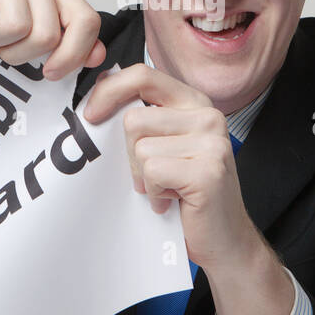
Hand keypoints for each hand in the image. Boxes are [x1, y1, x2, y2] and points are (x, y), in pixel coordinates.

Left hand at [82, 63, 263, 274]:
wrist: (223, 239)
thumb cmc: (186, 194)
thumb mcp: (165, 145)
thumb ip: (144, 117)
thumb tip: (101, 88)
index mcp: (194, 102)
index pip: (144, 75)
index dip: (110, 90)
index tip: (91, 115)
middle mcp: (208, 116)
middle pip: (135, 119)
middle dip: (130, 155)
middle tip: (152, 177)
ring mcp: (212, 142)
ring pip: (141, 149)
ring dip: (143, 178)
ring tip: (167, 189)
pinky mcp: (208, 171)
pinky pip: (153, 172)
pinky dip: (154, 194)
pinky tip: (173, 201)